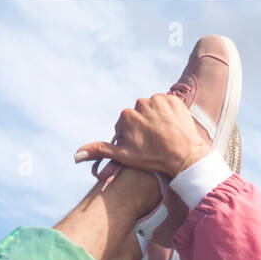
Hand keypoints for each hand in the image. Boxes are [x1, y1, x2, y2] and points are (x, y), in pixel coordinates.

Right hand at [74, 93, 210, 177]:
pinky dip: (169, 115)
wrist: (185, 156)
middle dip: (145, 127)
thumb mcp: (124, 156)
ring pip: (153, 110)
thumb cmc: (153, 159)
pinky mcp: (173, 100)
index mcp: (126, 115)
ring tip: (164, 135)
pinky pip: (167, 105)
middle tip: (155, 142)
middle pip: (140, 115)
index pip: (127, 124)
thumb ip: (100, 151)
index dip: (134, 136)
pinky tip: (172, 127)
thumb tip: (75, 155)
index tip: (143, 146)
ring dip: (157, 120)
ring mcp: (158, 100)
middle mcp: (140, 103)